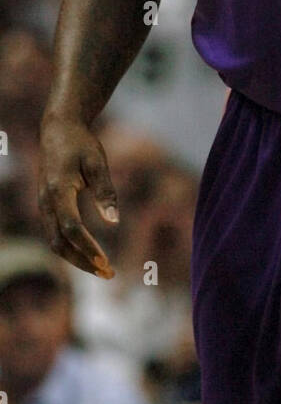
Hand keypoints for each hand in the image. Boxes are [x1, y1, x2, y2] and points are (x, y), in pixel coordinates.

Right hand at [38, 114, 117, 277]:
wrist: (58, 129)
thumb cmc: (81, 144)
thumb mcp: (98, 163)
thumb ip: (106, 192)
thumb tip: (114, 222)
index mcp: (58, 190)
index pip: (72, 228)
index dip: (89, 248)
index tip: (107, 263)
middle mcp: (46, 202)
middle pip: (60, 243)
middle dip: (83, 262)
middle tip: (109, 273)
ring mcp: (43, 206)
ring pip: (55, 242)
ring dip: (77, 259)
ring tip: (103, 269)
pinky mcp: (46, 207)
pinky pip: (55, 235)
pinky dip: (71, 249)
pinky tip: (90, 255)